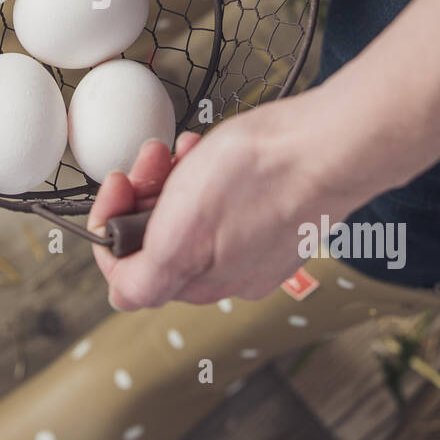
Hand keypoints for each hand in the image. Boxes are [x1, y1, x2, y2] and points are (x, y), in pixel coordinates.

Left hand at [89, 92, 368, 309]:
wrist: (329, 145)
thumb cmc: (261, 178)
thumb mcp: (179, 232)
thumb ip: (144, 278)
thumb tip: (122, 294)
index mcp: (198, 282)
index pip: (129, 276)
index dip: (111, 226)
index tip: (117, 188)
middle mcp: (227, 274)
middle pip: (159, 239)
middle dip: (146, 193)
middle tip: (152, 159)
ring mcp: (255, 247)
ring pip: (190, 215)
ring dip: (176, 178)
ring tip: (187, 149)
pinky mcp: (276, 220)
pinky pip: (225, 201)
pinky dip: (209, 172)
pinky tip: (213, 149)